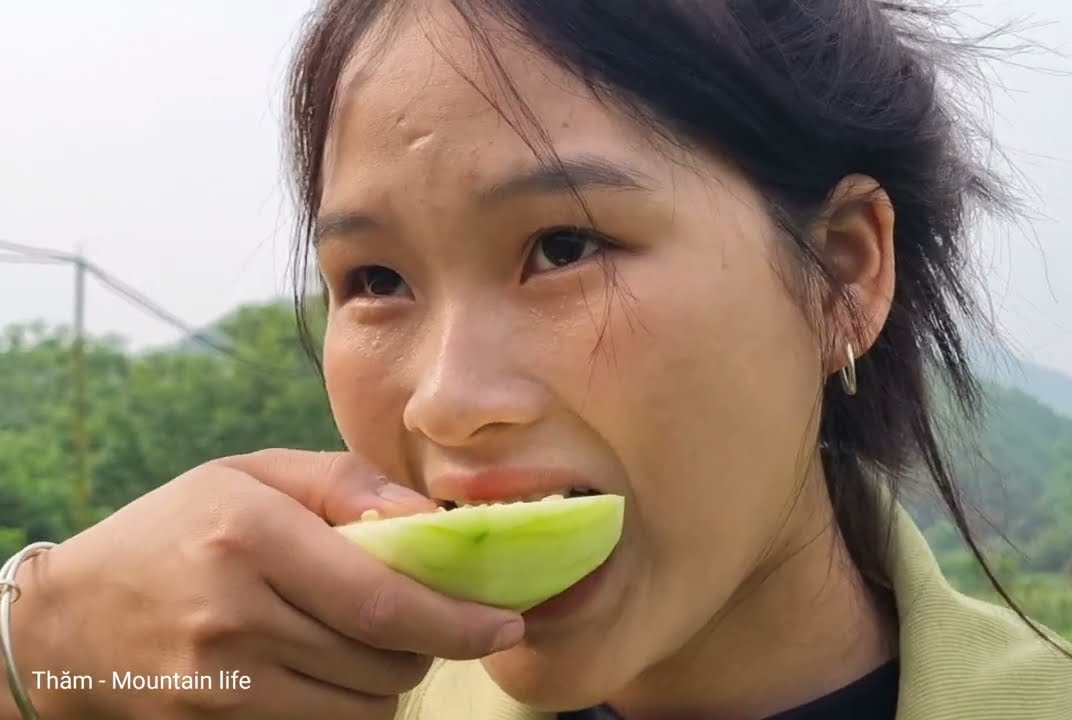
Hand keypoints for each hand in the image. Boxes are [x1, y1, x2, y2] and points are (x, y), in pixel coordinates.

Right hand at [2, 449, 524, 719]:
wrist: (66, 624)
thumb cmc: (175, 530)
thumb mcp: (252, 475)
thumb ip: (347, 484)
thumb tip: (435, 519)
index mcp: (250, 536)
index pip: (384, 601)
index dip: (458, 620)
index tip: (506, 624)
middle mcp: (232, 615)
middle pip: (384, 661)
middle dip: (427, 645)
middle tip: (421, 618)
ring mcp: (219, 684)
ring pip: (361, 706)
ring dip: (388, 679)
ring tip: (361, 641)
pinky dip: (345, 707)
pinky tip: (325, 671)